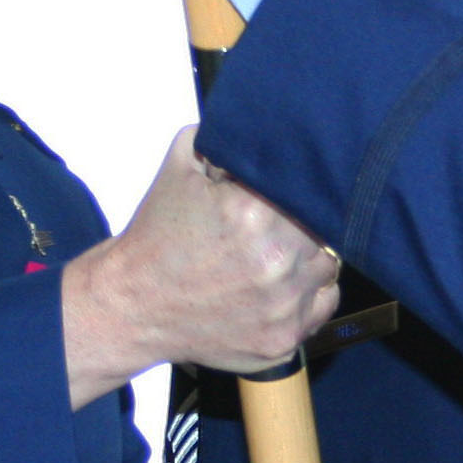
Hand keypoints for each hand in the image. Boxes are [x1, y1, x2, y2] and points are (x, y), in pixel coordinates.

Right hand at [61, 127, 338, 406]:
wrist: (133, 303)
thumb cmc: (159, 235)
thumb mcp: (181, 167)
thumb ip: (224, 137)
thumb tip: (265, 122)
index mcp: (254, 212)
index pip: (309, 188)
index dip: (302, 186)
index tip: (289, 191)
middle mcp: (276, 261)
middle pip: (326, 228)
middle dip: (307, 220)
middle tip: (283, 222)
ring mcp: (282, 306)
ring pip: (329, 266)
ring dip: (312, 256)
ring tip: (280, 253)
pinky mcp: (282, 340)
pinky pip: (323, 305)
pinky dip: (310, 293)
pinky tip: (282, 285)